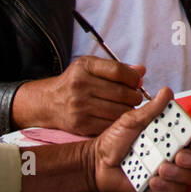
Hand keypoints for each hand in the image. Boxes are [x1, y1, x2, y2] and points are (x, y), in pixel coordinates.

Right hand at [13, 56, 148, 134]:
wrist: (49, 102)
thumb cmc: (75, 82)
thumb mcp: (91, 67)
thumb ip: (117, 68)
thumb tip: (141, 71)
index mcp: (84, 67)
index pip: (118, 71)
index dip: (133, 78)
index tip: (136, 82)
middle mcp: (80, 85)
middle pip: (121, 92)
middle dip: (135, 96)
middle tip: (135, 97)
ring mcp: (79, 106)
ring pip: (118, 111)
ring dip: (129, 110)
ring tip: (127, 106)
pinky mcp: (81, 124)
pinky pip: (110, 124)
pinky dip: (118, 122)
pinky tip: (117, 117)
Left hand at [90, 88, 190, 191]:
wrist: (97, 165)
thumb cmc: (112, 142)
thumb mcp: (131, 121)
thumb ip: (152, 109)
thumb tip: (166, 92)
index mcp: (169, 134)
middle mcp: (173, 152)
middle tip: (179, 156)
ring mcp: (170, 170)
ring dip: (179, 174)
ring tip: (161, 169)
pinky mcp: (163, 186)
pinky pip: (177, 190)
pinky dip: (167, 186)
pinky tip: (154, 180)